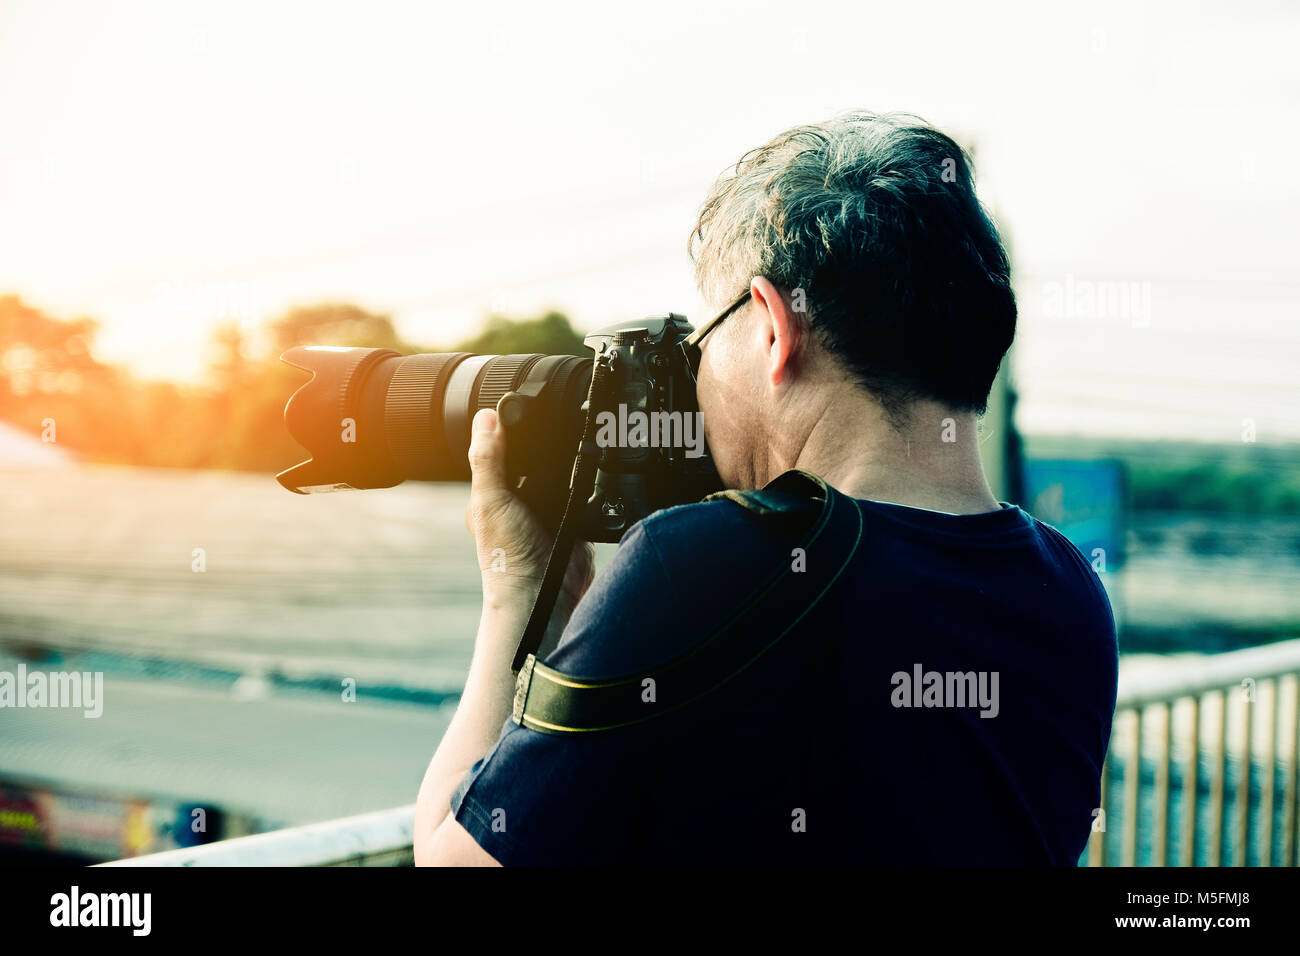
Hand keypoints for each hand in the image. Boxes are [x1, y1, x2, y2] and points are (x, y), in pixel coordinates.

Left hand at [465, 407, 594, 613]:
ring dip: (573, 458)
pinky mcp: (579, 516)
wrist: (544, 594)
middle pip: (539, 454)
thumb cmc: (507, 557)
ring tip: (581, 441)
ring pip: (565, 468)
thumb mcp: (491, 501)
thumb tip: (485, 418)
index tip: (527, 401)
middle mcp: (524, 496)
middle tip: (562, 416)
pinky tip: (596, 467)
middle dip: (549, 440)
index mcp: (497, 489)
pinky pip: (589, 489)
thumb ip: (488, 461)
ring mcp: (553, 505)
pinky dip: (593, 480)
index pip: (506, 447)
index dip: (515, 425)